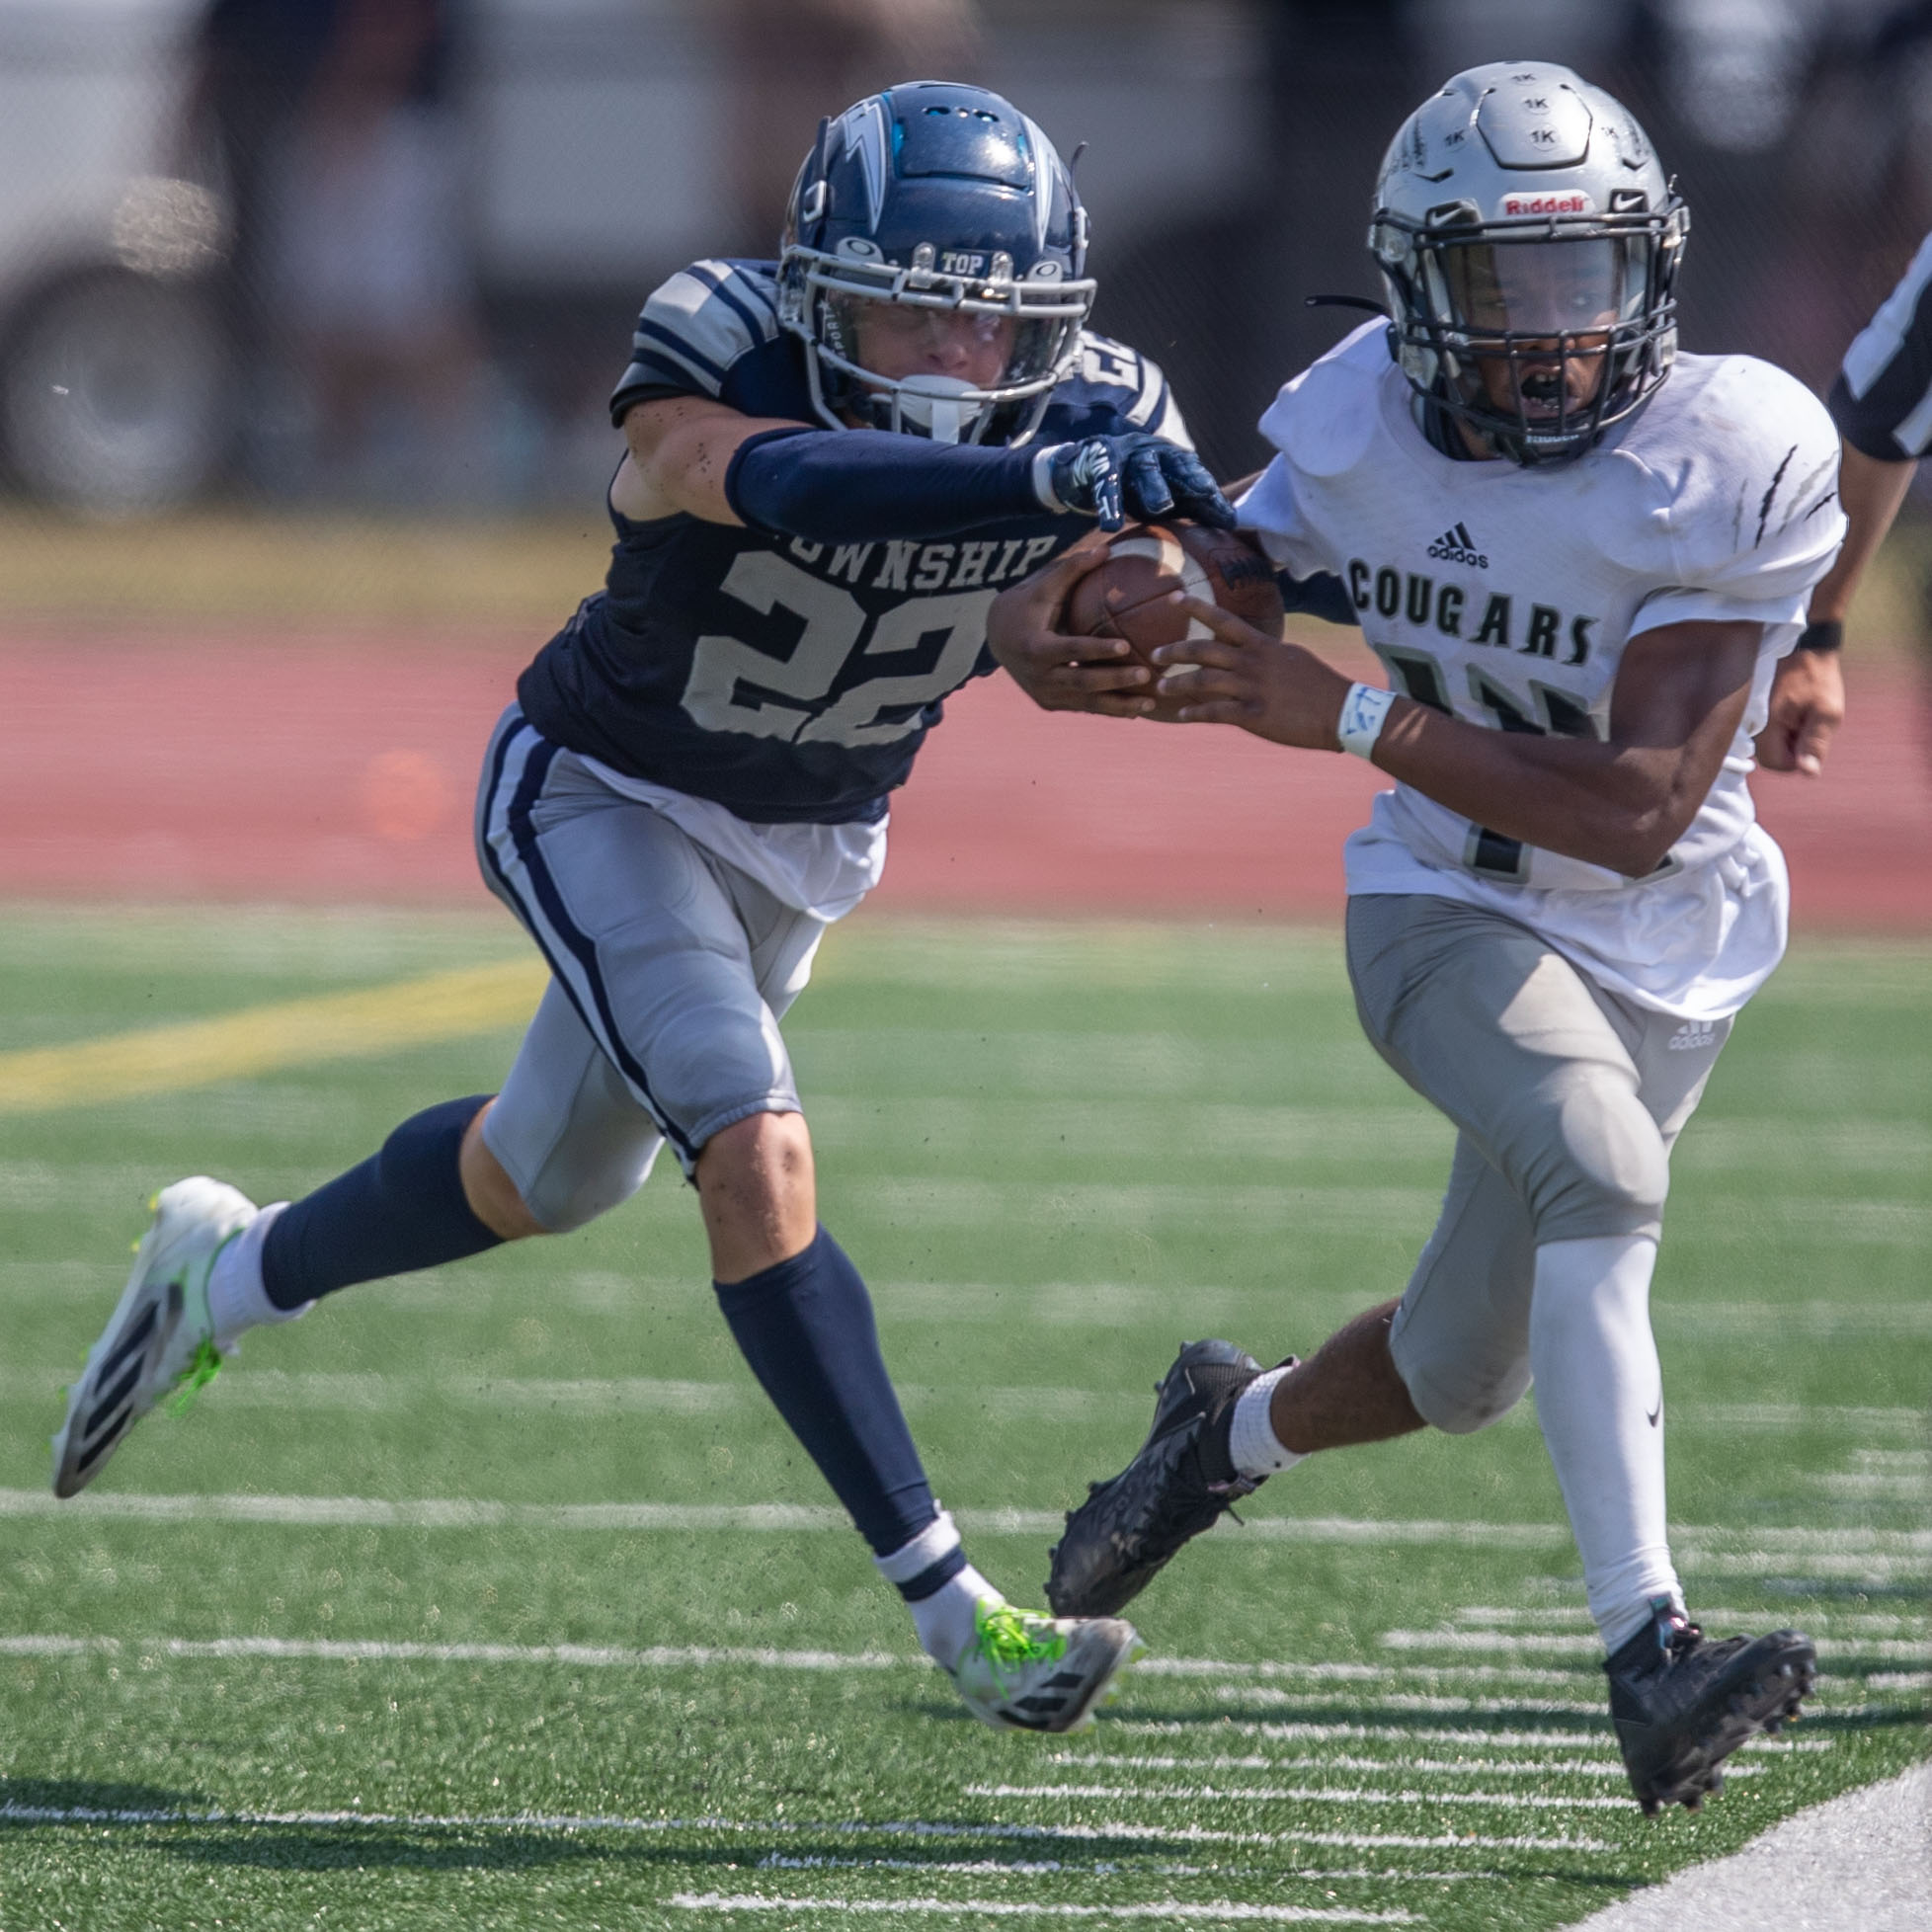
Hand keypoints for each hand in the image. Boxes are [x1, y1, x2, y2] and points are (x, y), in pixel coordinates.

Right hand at [985, 535, 1156, 716]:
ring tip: (1151, 703)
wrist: (997, 638)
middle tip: (1146, 675)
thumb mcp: (1044, 586)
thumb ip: (1073, 568)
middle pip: (1082, 682)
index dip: (1098, 650)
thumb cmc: (1027, 605)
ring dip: (1119, 705)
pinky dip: (1110, 709)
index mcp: (1035, 647)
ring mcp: (1044, 695)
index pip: (1071, 650)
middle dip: (1115, 681)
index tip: (1126, 646)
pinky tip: (1136, 709)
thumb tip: (1106, 547)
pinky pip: (1084, 708)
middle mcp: (1038, 677)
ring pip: (1086, 703)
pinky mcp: (1051, 704)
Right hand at [1042, 434, 1236, 531]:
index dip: (1211, 495)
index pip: (1198, 478)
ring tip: (1160, 507)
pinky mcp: (1101, 461)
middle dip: (1192, 479)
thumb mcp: (1162, 496)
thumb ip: (1191, 506)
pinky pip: (1106, 484)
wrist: (1085, 468)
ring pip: (1145, 469)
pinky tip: (1111, 525)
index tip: (1227, 517)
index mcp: (1172, 460)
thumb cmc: (1132, 486)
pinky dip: (1110, 504)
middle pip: (1177, 466)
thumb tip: (1231, 524)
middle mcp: (1154, 452)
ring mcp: (1128, 454)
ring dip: (1153, 486)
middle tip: (1206, 494)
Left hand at [1151, 593, 1357, 747]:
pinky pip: (1216, 712)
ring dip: (1178, 683)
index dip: (1197, 607)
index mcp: (1263, 646)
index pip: (1224, 620)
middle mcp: (1254, 663)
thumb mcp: (1292, 659)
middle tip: (1155, 652)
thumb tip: (1250, 649)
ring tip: (1160, 686)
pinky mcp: (1255, 715)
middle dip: (1176, 650)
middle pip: (1205, 650)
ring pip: (1204, 681)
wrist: (1344, 712)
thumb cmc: (1320, 687)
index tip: (1174, 598)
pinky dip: (1195, 713)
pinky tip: (1180, 716)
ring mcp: (1253, 688)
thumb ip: (1267, 654)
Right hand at [1755, 646, 1844, 775]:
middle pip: (1772, 757)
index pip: (1776, 763)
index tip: (1812, 736)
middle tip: (1810, 722)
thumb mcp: (1827, 711)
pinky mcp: (1758, 714)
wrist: (1807, 648)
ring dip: (1791, 737)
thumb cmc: (1818, 678)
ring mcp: (1754, 718)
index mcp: (1768, 725)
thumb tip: (1808, 774)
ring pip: (1771, 746)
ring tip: (1804, 713)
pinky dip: (1787, 728)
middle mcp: (1754, 724)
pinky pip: (1770, 734)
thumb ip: (1815, 743)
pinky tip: (1797, 710)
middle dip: (1794, 748)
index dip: (1798, 759)